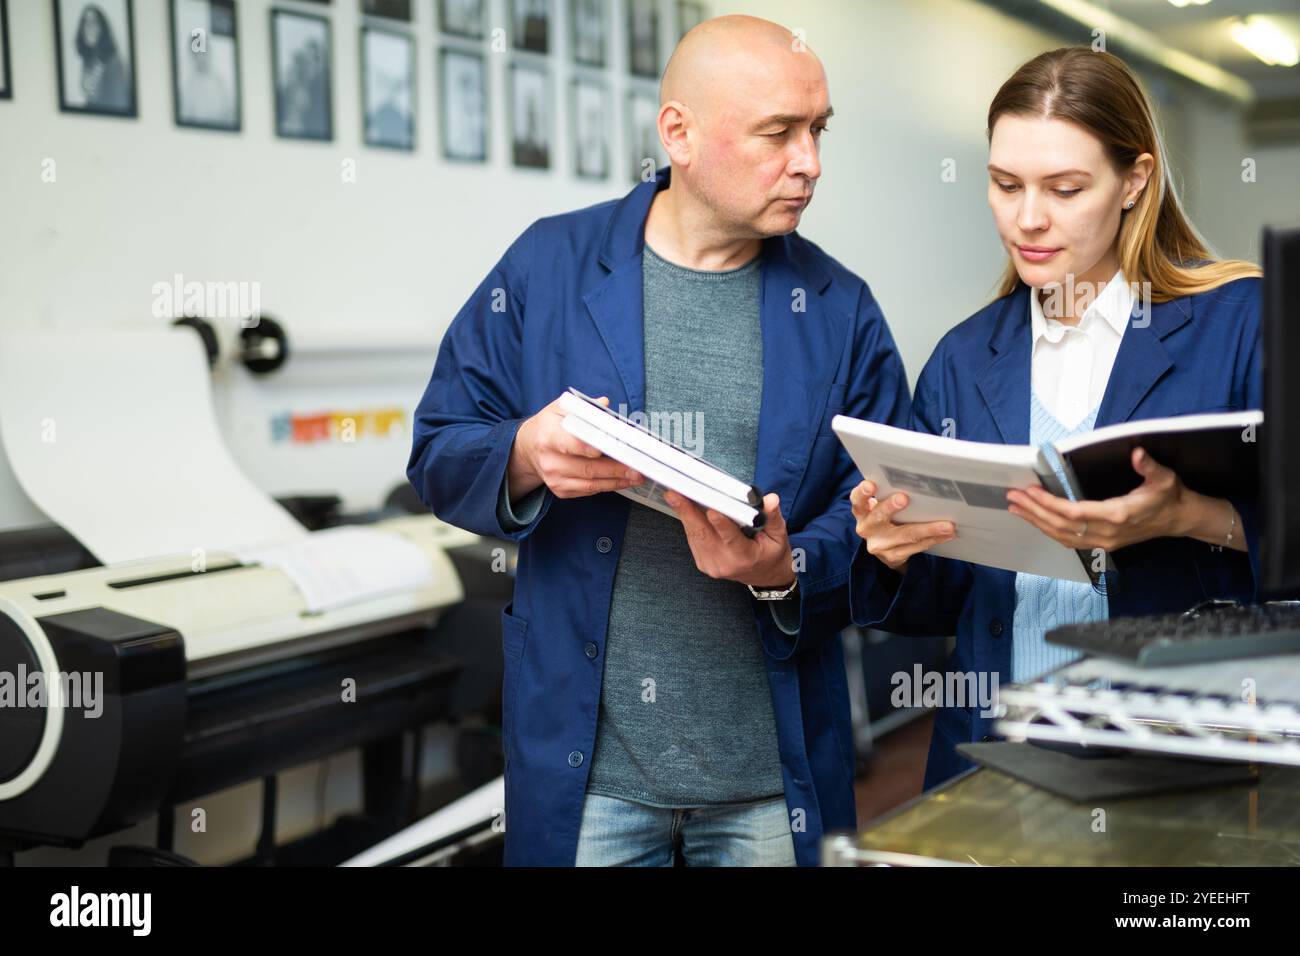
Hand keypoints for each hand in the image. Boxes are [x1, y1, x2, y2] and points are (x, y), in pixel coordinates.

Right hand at [507, 395, 642, 499]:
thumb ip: (583, 407)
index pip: (568, 444)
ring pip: (591, 483)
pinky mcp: (561, 490)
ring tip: (638, 475)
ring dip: (618, 480)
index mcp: (548, 437)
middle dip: (615, 468)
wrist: (528, 448)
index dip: (585, 447)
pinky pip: (590, 490)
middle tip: (638, 466)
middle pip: (587, 467)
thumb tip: (604, 403)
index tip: (603, 448)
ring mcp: (554, 479)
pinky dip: (609, 485)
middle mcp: (549, 461)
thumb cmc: (549, 426)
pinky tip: (624, 480)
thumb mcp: (560, 409)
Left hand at [665, 491, 796, 587]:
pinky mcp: (703, 563)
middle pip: (704, 535)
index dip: (721, 524)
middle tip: (675, 493)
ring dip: (684, 514)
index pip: (731, 539)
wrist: (765, 575)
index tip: (712, 510)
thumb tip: (771, 499)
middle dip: (688, 512)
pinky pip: (693, 539)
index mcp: (746, 557)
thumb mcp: (778, 535)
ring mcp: (711, 565)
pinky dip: (688, 522)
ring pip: (694, 535)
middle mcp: (725, 563)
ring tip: (674, 495)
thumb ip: (773, 517)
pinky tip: (683, 506)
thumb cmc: (771, 552)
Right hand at [849, 479, 955, 572]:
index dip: (862, 492)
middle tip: (904, 498)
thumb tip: (916, 480)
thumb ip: (888, 495)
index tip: (870, 485)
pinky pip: (916, 547)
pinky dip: (934, 539)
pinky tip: (947, 534)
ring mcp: (879, 545)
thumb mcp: (879, 506)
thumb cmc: (885, 517)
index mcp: (862, 511)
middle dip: (890, 507)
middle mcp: (866, 528)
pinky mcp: (893, 557)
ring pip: (905, 535)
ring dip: (928, 529)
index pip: (857, 500)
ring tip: (947, 525)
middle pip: (878, 517)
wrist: (883, 547)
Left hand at [1006, 446, 1187, 551]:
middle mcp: (1106, 533)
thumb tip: (1137, 453)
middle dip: (1034, 511)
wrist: (1179, 519)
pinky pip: (1070, 541)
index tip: (1031, 491)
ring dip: (1037, 522)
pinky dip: (1049, 531)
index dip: (1049, 504)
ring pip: (1062, 536)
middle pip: (1061, 525)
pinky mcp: (1102, 545)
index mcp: (1117, 516)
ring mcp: (1103, 542)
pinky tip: (1036, 521)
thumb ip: (1148, 466)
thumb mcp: (1163, 477)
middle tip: (1013, 497)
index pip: (1074, 513)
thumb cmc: (1169, 496)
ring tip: (1016, 509)